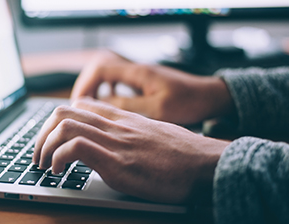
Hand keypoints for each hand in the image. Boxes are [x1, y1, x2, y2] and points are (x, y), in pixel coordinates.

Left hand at [33, 98, 229, 203]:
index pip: (80, 105)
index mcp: (123, 118)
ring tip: (44, 164)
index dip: (58, 120)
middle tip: (39, 154)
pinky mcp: (118, 163)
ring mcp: (115, 142)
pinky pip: (76, 148)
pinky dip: (58, 158)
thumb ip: (130, 133)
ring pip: (64, 125)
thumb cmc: (184, 154)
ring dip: (44, 146)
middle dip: (42, 133)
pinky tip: (59, 171)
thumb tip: (116, 143)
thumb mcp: (153, 134)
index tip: (53, 139)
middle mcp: (115, 125)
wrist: (207, 164)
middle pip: (64, 111)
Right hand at [71, 50, 233, 124]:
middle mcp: (136, 70)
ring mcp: (140, 75)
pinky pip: (118, 82)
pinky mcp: (144, 82)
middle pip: (100, 69)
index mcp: (138, 72)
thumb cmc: (189, 102)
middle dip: (86, 86)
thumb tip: (100, 105)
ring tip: (90, 108)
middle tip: (80, 107)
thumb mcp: (157, 109)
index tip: (79, 103)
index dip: (85, 84)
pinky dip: (108, 92)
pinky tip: (109, 105)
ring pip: (108, 76)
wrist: (209, 96)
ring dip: (96, 89)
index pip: (100, 68)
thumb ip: (127, 106)